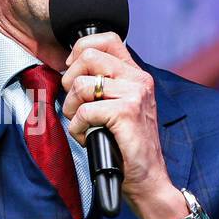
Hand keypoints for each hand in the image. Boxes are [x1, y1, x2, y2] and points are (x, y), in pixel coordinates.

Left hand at [60, 31, 178, 218]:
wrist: (149, 179)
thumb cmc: (128, 147)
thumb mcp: (119, 107)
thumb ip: (104, 86)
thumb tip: (69, 72)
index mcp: (136, 75)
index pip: (106, 38)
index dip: (80, 50)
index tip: (73, 72)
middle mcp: (138, 80)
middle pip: (88, 56)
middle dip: (70, 81)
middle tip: (74, 104)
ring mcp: (134, 95)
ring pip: (81, 85)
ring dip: (71, 109)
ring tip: (82, 124)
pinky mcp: (126, 113)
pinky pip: (84, 111)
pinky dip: (77, 128)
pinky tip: (87, 137)